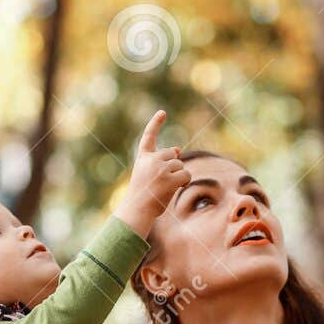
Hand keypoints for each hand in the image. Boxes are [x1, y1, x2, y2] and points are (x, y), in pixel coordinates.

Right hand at [115, 110, 188, 236]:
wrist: (137, 210)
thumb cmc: (144, 195)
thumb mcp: (150, 174)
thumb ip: (162, 160)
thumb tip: (178, 148)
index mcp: (143, 158)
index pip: (149, 136)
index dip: (156, 124)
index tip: (162, 113)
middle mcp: (151, 160)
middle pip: (172, 155)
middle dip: (173, 167)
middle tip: (162, 183)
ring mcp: (160, 168)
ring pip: (180, 165)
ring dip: (178, 177)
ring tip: (165, 188)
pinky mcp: (169, 179)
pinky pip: (186, 175)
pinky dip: (185, 182)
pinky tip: (176, 189)